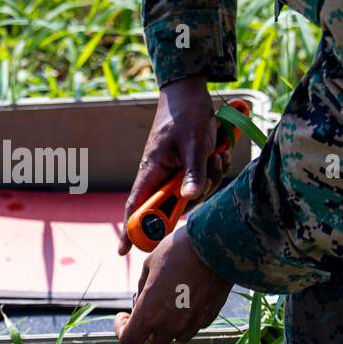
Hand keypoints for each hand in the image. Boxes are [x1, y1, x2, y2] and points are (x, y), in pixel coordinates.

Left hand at [114, 225, 232, 343]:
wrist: (215, 246)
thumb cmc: (178, 251)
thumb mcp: (150, 265)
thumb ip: (143, 289)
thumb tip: (141, 301)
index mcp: (150, 313)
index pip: (129, 340)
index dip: (122, 330)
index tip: (124, 316)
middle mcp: (170, 324)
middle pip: (154, 340)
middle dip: (148, 326)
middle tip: (149, 305)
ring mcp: (192, 323)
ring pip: (176, 337)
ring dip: (169, 325)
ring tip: (170, 301)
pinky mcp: (209, 317)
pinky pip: (194, 326)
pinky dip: (187, 318)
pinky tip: (188, 297)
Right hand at [118, 76, 230, 254]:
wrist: (190, 93)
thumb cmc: (187, 115)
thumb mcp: (195, 144)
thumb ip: (193, 173)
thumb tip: (190, 199)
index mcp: (151, 171)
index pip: (135, 206)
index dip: (129, 230)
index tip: (124, 250)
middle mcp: (160, 175)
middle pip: (171, 205)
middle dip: (194, 195)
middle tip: (208, 169)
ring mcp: (174, 172)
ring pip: (191, 194)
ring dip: (207, 178)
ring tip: (215, 154)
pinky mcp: (187, 168)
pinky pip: (199, 182)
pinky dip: (211, 170)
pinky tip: (218, 153)